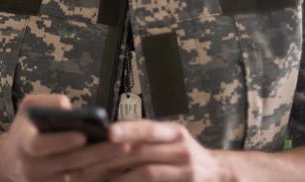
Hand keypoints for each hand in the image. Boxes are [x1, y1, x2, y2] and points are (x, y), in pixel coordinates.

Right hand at [0, 94, 127, 181]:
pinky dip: (98, 174)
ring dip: (102, 165)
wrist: (10, 163)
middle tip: (120, 144)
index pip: (40, 146)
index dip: (61, 141)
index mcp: (24, 144)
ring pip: (77, 176)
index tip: (83, 135)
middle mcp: (32, 168)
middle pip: (67, 163)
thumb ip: (46, 102)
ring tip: (124, 151)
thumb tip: (67, 106)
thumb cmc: (24, 129)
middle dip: (95, 153)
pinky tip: (118, 165)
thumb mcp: (27, 108)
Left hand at [82, 120, 234, 181]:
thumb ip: (145, 140)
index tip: (107, 132)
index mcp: (173, 131)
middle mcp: (181, 146)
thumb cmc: (184, 158)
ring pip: (145, 170)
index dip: (128, 128)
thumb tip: (105, 138)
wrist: (220, 176)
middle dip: (109, 156)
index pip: (148, 127)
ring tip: (92, 176)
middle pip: (141, 150)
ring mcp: (186, 167)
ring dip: (116, 175)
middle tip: (83, 161)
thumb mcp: (171, 142)